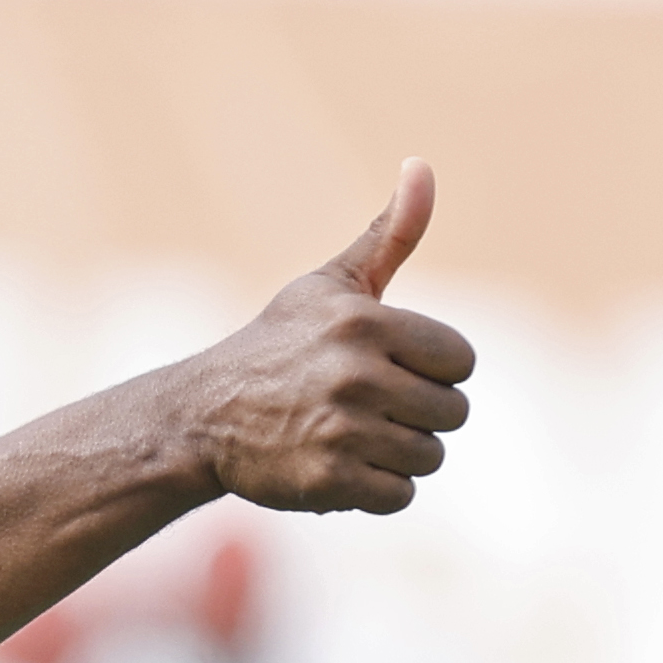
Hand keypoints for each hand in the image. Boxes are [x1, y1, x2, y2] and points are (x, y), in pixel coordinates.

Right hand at [190, 158, 474, 514]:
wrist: (201, 417)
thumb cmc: (276, 347)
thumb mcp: (327, 286)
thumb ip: (388, 235)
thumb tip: (423, 166)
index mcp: (364, 322)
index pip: (461, 360)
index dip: (433, 370)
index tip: (391, 370)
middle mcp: (356, 374)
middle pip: (450, 413)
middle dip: (416, 416)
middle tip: (366, 410)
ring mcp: (342, 430)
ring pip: (428, 457)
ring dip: (397, 456)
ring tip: (350, 438)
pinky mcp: (328, 481)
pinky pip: (398, 495)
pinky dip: (375, 490)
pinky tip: (338, 468)